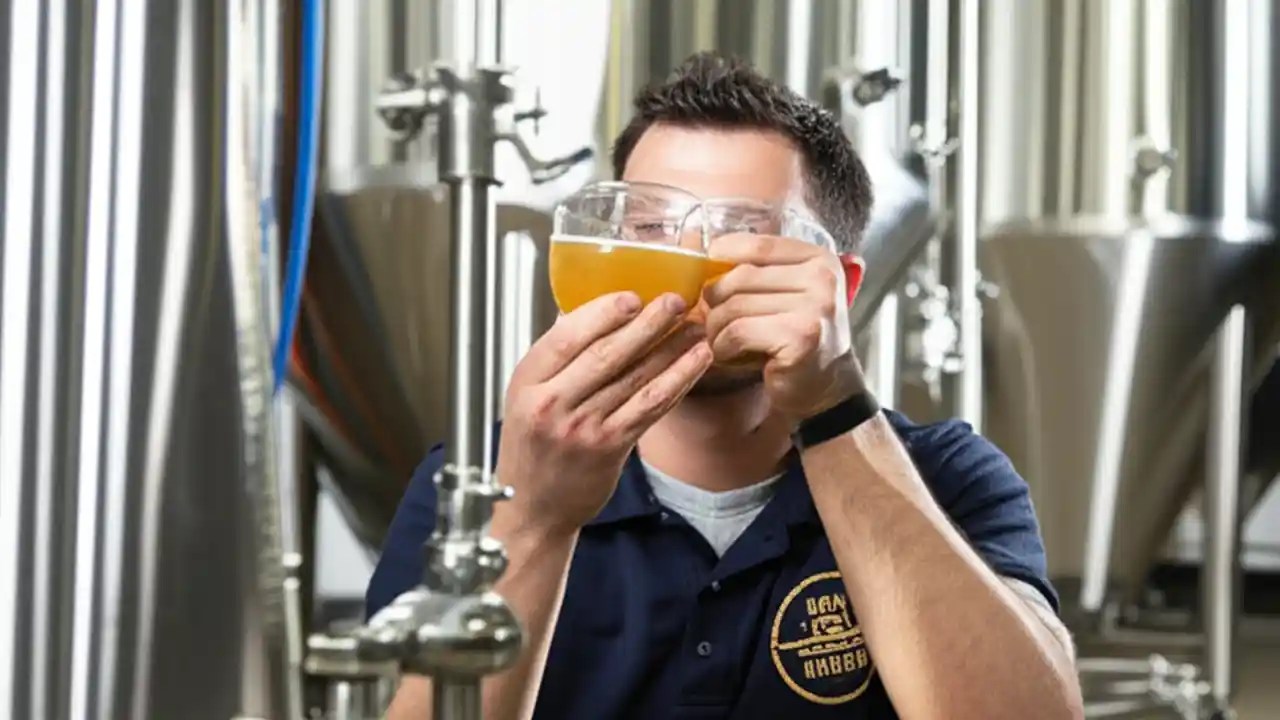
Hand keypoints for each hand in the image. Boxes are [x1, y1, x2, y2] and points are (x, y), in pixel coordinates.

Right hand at [495, 292, 711, 536]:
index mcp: (527, 382)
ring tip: (695, 327)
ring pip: (634, 378)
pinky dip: (678, 380)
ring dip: (671, 348)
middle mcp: (552, 404)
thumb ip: (556, 357)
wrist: (533, 506)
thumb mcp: (526, 395)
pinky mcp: (609, 447)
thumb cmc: (532, 445)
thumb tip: (588, 310)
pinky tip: (696, 361)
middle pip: (606, 354)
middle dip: (647, 323)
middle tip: (676, 300)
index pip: (566, 337)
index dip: (602, 313)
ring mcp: (582, 428)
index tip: (632, 296)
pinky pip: (650, 406)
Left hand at [703, 233, 864, 421]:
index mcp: (820, 260)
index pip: (758, 245)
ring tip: (721, 341)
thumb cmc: (796, 339)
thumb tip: (706, 253)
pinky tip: (728, 355)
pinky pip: (738, 332)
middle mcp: (822, 278)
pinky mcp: (800, 337)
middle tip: (712, 321)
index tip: (707, 275)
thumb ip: (760, 271)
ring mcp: (815, 307)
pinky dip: (722, 347)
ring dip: (716, 328)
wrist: (827, 389)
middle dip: (715, 302)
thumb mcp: (787, 295)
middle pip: (741, 276)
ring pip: (735, 306)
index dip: (723, 255)